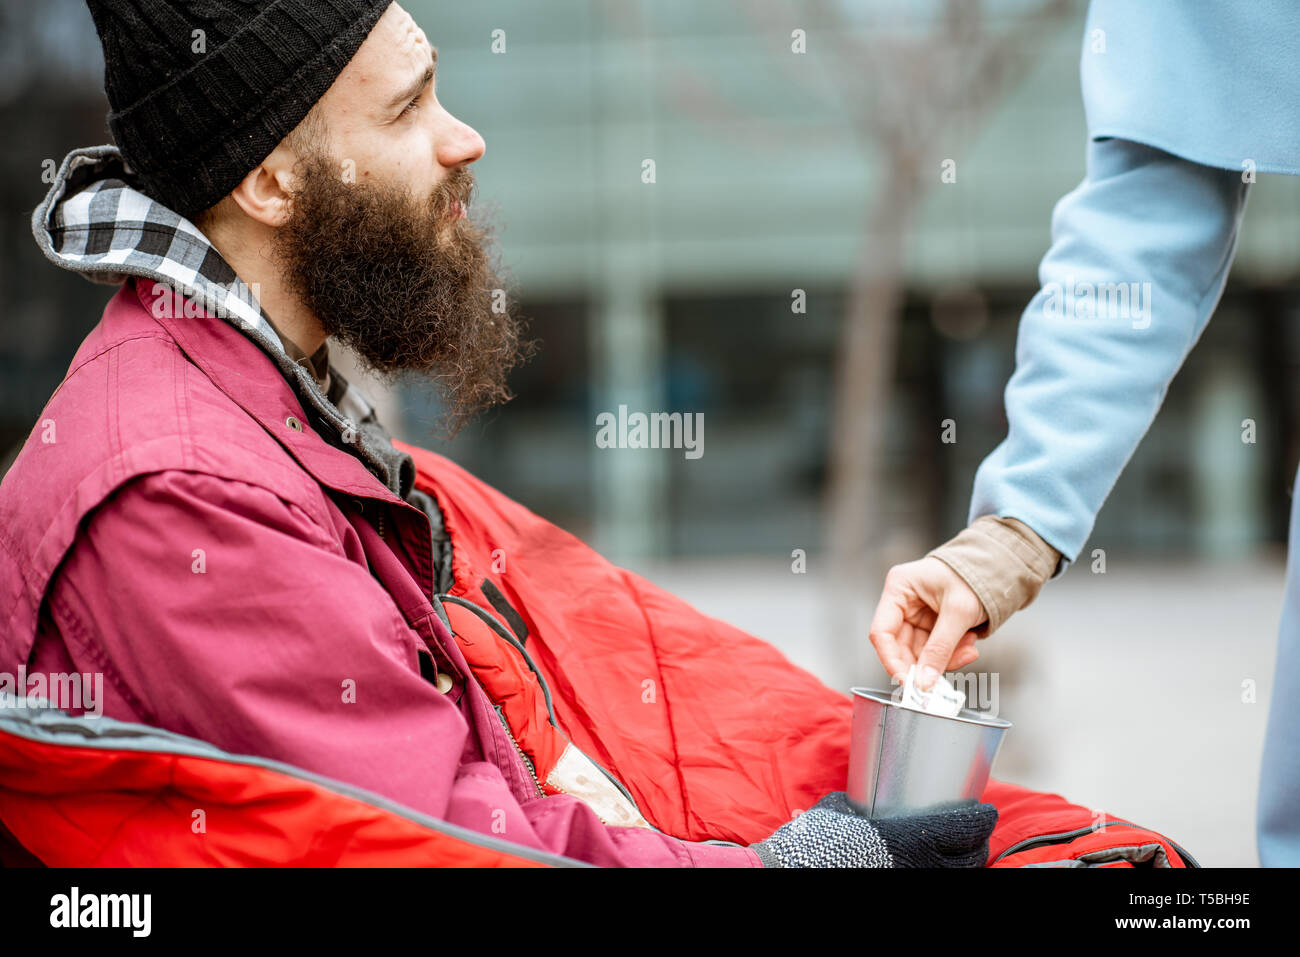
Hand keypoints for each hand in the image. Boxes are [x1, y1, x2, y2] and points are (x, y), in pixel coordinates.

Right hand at [750, 792, 996, 867]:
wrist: (794, 873)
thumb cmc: (814, 842)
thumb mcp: (836, 812)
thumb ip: (855, 805)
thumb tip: (856, 800)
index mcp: (909, 838)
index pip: (965, 829)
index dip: (983, 818)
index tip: (986, 810)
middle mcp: (919, 866)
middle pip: (971, 859)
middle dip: (979, 844)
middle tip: (976, 833)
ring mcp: (912, 884)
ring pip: (958, 879)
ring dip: (966, 866)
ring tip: (962, 855)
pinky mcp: (903, 895)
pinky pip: (935, 886)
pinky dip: (945, 878)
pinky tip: (939, 870)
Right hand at [869, 556, 985, 691]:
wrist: (998, 568)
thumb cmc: (975, 575)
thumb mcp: (958, 612)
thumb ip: (940, 648)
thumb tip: (924, 682)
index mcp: (899, 588)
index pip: (881, 632)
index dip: (890, 659)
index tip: (907, 682)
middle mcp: (902, 603)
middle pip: (900, 647)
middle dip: (923, 664)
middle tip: (937, 682)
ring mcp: (916, 616)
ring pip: (919, 653)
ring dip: (944, 659)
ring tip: (968, 649)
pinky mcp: (931, 626)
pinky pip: (934, 651)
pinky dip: (952, 654)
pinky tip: (969, 645)